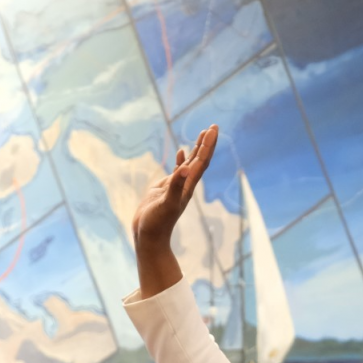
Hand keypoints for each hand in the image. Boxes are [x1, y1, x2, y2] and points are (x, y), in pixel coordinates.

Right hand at [133, 124, 219, 297]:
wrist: (149, 236)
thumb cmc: (157, 223)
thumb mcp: (166, 203)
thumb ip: (175, 186)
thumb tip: (185, 169)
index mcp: (188, 186)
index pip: (202, 162)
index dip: (207, 145)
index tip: (212, 129)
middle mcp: (185, 185)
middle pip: (200, 160)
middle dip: (206, 143)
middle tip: (213, 127)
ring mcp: (176, 186)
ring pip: (190, 164)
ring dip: (197, 149)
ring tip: (202, 134)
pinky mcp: (166, 189)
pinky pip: (177, 171)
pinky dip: (181, 160)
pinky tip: (181, 153)